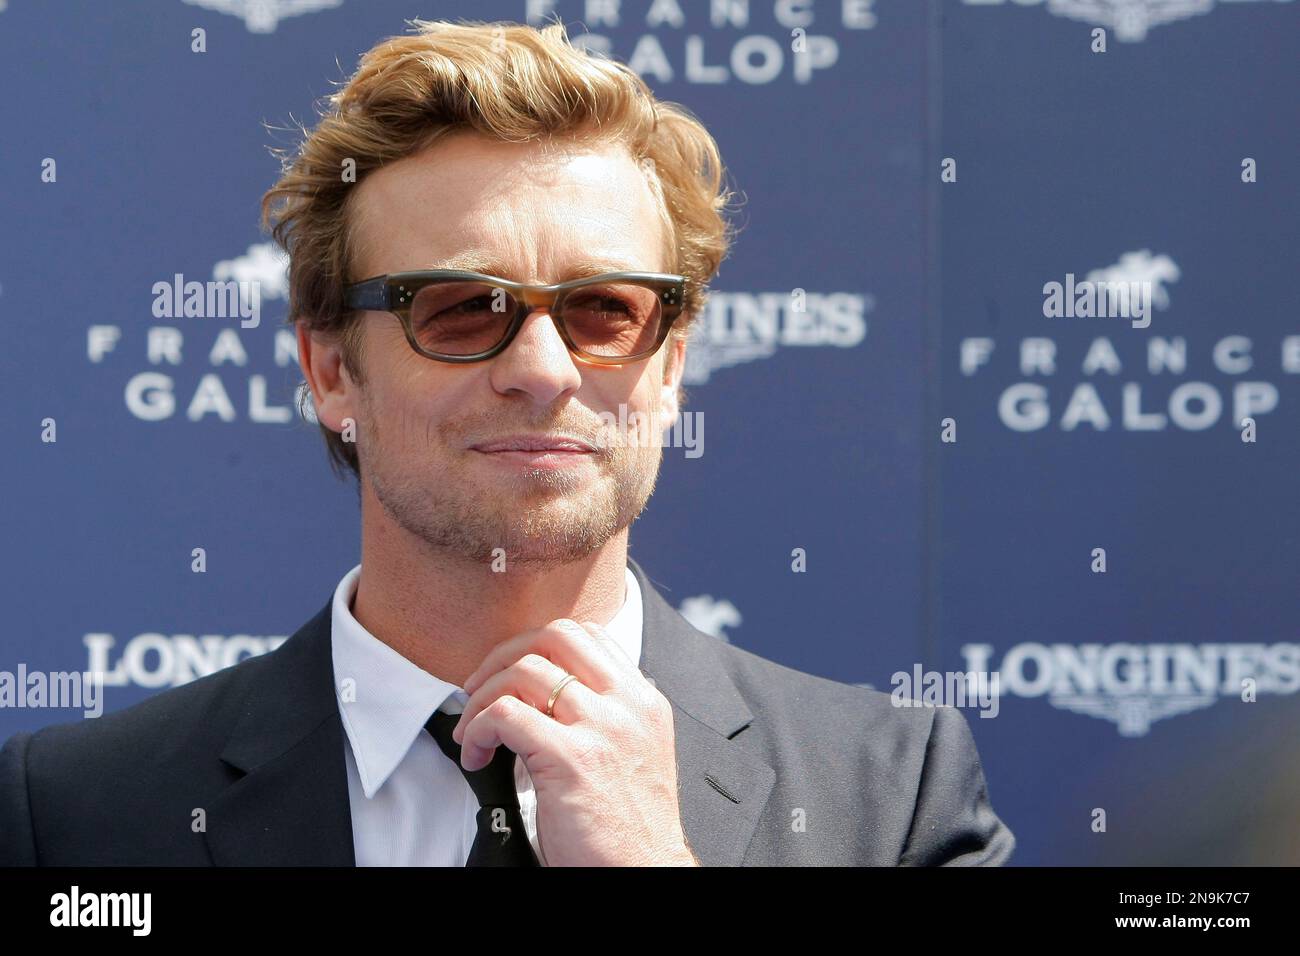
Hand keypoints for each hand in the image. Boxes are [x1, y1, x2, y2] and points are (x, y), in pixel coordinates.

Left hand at [454, 618, 696, 865]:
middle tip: (481, 687)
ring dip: (482, 697)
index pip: (588, 636)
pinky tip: (477, 756)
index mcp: (643, 701)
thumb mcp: (634, 754)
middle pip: (556, 636)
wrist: (644, 872)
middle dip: (504, 655)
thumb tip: (551, 698)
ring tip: (475, 732)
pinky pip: (505, 715)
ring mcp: (602, 727)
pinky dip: (478, 730)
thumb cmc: (630, 828)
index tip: (512, 674)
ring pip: (524, 671)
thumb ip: (606, 718)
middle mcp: (627, 705)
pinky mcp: (572, 758)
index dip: (538, 646)